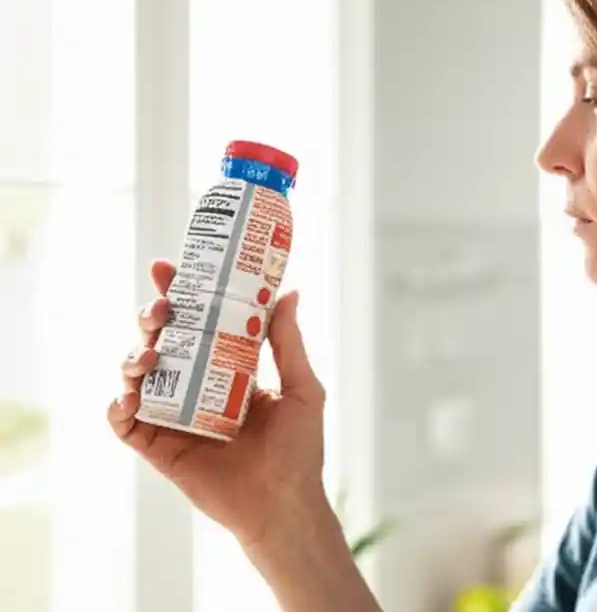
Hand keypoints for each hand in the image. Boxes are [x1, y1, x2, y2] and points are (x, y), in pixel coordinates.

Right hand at [108, 260, 329, 547]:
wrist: (283, 504)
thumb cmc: (299, 449)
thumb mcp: (302, 387)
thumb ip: (288, 342)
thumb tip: (287, 291)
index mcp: (228, 367)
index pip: (197, 321)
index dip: (178, 293)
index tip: (166, 268)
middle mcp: (196, 386)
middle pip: (162, 340)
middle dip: (151, 316)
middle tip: (158, 309)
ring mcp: (174, 414)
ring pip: (137, 374)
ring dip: (132, 355)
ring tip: (149, 354)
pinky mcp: (158, 447)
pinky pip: (125, 422)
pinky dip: (119, 406)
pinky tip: (130, 397)